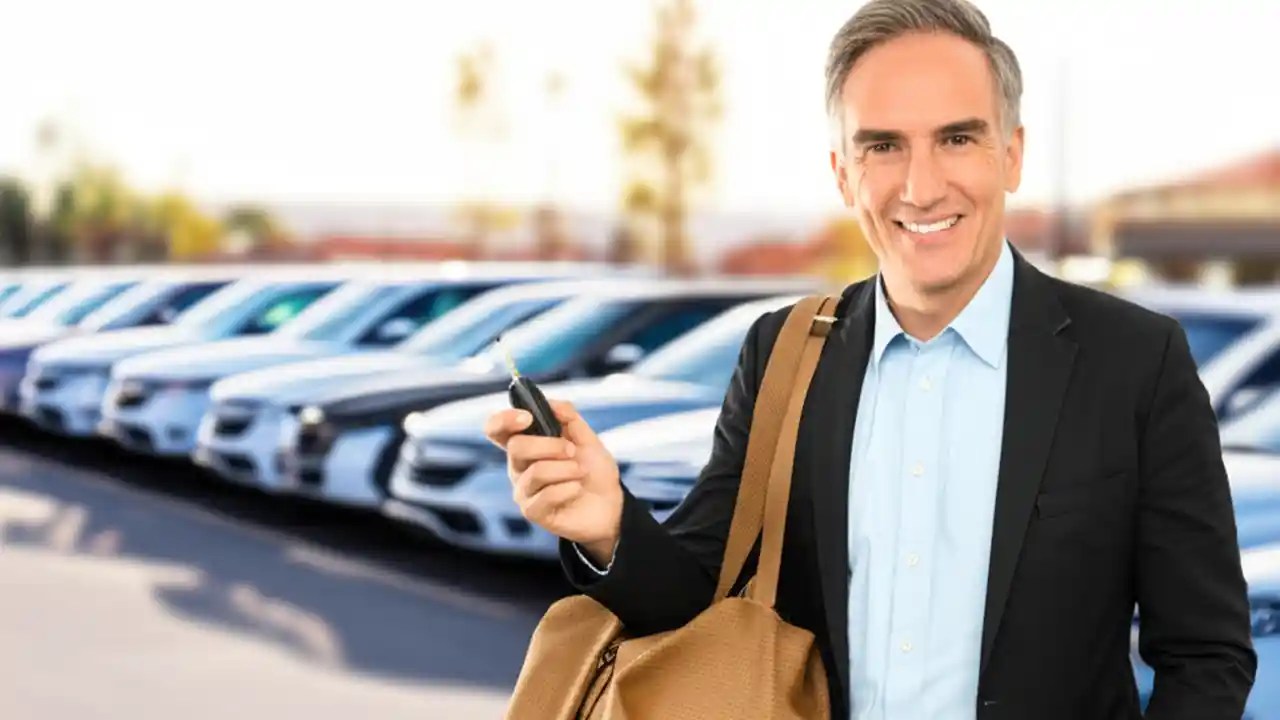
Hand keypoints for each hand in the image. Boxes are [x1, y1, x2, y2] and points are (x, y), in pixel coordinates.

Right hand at [484, 400, 621, 564]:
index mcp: (526, 444)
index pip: (496, 429)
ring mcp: (524, 490)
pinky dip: (569, 488)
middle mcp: (518, 466)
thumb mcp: (587, 438)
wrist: (610, 503)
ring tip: (580, 472)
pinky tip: (577, 490)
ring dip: (566, 469)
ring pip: (536, 471)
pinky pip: (547, 495)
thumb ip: (569, 417)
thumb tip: (552, 404)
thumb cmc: (593, 470)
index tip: (528, 417)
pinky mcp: (533, 512)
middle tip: (573, 451)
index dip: (504, 420)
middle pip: (516, 447)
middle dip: (550, 445)